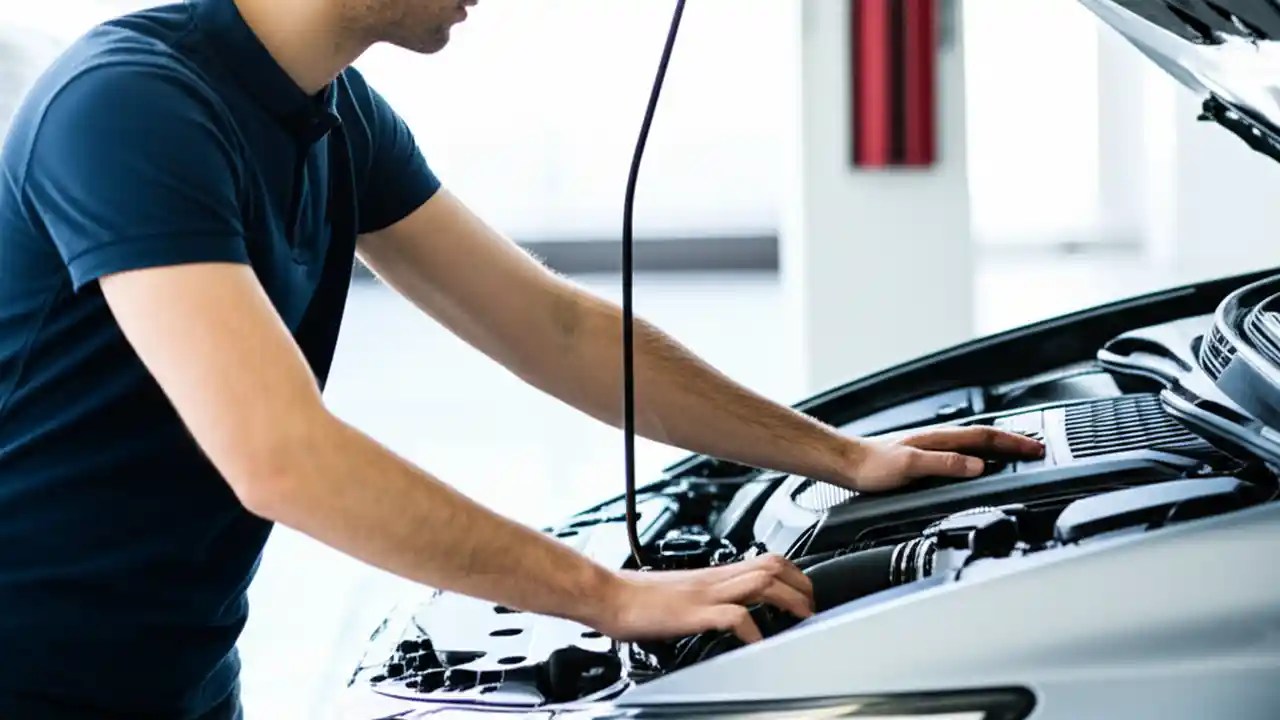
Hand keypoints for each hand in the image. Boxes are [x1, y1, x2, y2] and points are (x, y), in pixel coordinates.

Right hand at [590, 554, 813, 643]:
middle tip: (814, 607)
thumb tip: (723, 612)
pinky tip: (759, 643)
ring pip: (760, 582)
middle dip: (802, 585)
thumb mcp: (679, 594)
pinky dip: (753, 629)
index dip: (793, 573)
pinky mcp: (692, 613)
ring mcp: (704, 594)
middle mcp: (713, 579)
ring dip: (789, 600)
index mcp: (711, 575)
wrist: (606, 595)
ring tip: (803, 619)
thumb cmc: (634, 597)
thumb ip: (704, 598)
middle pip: (771, 565)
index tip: (806, 591)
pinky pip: (732, 616)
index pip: (763, 560)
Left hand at [846, 426, 1044, 492]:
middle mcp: (938, 439)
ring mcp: (932, 446)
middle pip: (985, 437)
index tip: (1036, 449)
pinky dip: (980, 455)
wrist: (847, 464)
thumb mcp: (910, 466)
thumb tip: (978, 466)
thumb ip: (944, 464)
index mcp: (939, 438)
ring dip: (999, 447)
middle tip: (1038, 449)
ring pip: (974, 443)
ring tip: (1017, 453)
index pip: (986, 438)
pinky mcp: (924, 457)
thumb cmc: (872, 466)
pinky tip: (980, 463)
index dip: (1013, 443)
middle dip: (1013, 442)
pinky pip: (961, 453)